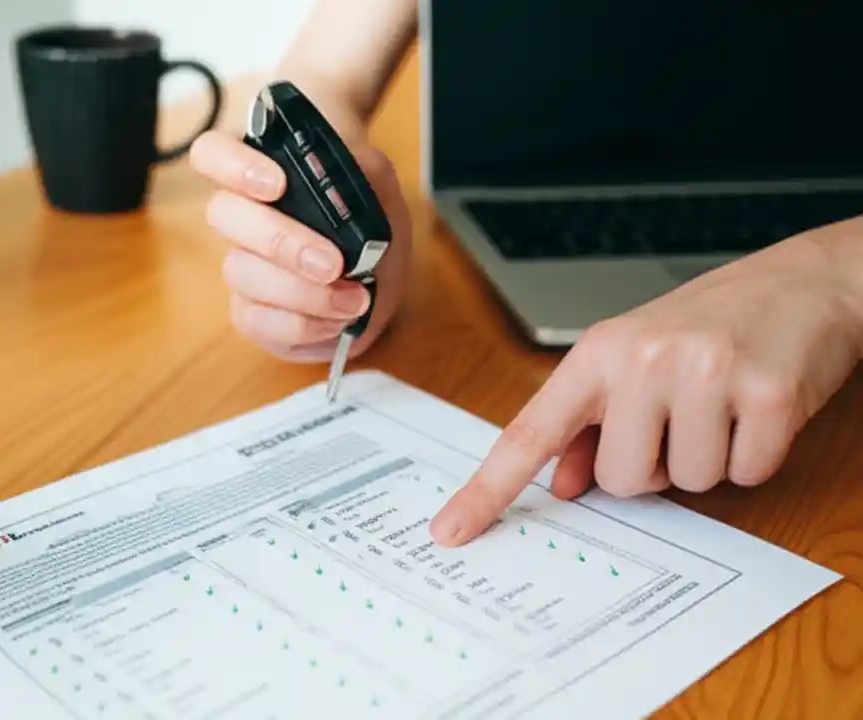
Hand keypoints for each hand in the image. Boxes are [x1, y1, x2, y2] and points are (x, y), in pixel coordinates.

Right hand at [189, 129, 411, 361]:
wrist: (376, 265)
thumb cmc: (365, 209)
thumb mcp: (379, 182)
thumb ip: (365, 171)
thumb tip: (349, 177)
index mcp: (259, 170)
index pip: (212, 153)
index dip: (234, 166)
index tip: (277, 184)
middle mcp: (240, 214)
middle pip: (222, 214)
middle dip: (280, 241)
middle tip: (332, 264)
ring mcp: (241, 264)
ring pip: (239, 272)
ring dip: (300, 291)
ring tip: (354, 299)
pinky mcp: (249, 311)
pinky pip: (253, 320)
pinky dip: (299, 324)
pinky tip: (335, 319)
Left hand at [430, 218, 862, 546]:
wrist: (805, 280)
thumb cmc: (710, 324)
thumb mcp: (635, 357)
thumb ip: (590, 422)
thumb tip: (562, 484)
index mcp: (598, 353)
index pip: (529, 432)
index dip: (487, 489)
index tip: (450, 530)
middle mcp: (642, 358)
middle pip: (620, 480)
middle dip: (653, 467)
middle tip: (681, 417)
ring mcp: (706, 372)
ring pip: (686, 482)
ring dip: (708, 459)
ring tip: (723, 406)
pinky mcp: (768, 392)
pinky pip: (746, 474)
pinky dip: (755, 456)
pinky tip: (758, 409)